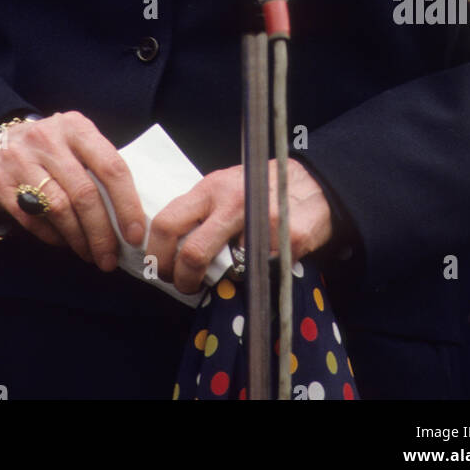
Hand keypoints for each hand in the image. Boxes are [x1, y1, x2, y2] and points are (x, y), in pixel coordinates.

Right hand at [0, 111, 145, 272]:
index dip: (127, 204)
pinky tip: (65, 243)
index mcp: (75, 127)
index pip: (110, 166)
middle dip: (102, 232)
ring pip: (59, 209)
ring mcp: (20, 158)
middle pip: (84, 193)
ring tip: (90, 254)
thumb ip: (99, 168)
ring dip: (79, 239)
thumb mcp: (74, 143)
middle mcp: (47, 139)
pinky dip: (53, 237)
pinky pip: (32, 219)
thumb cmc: (48, 150)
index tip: (135, 233)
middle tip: (110, 257)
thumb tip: (130, 217)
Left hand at [147, 159, 332, 294]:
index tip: (161, 271)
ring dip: (226, 282)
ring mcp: (262, 220)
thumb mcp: (224, 189)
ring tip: (230, 275)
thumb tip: (171, 252)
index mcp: (211, 189)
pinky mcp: (288, 238)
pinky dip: (259, 278)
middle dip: (183, 280)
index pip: (168, 223)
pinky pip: (263, 273)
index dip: (158, 255)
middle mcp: (234, 202)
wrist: (311, 183)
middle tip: (186, 286)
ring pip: (229, 270)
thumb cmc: (260, 189)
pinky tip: (263, 266)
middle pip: (193, 253)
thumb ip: (201, 213)